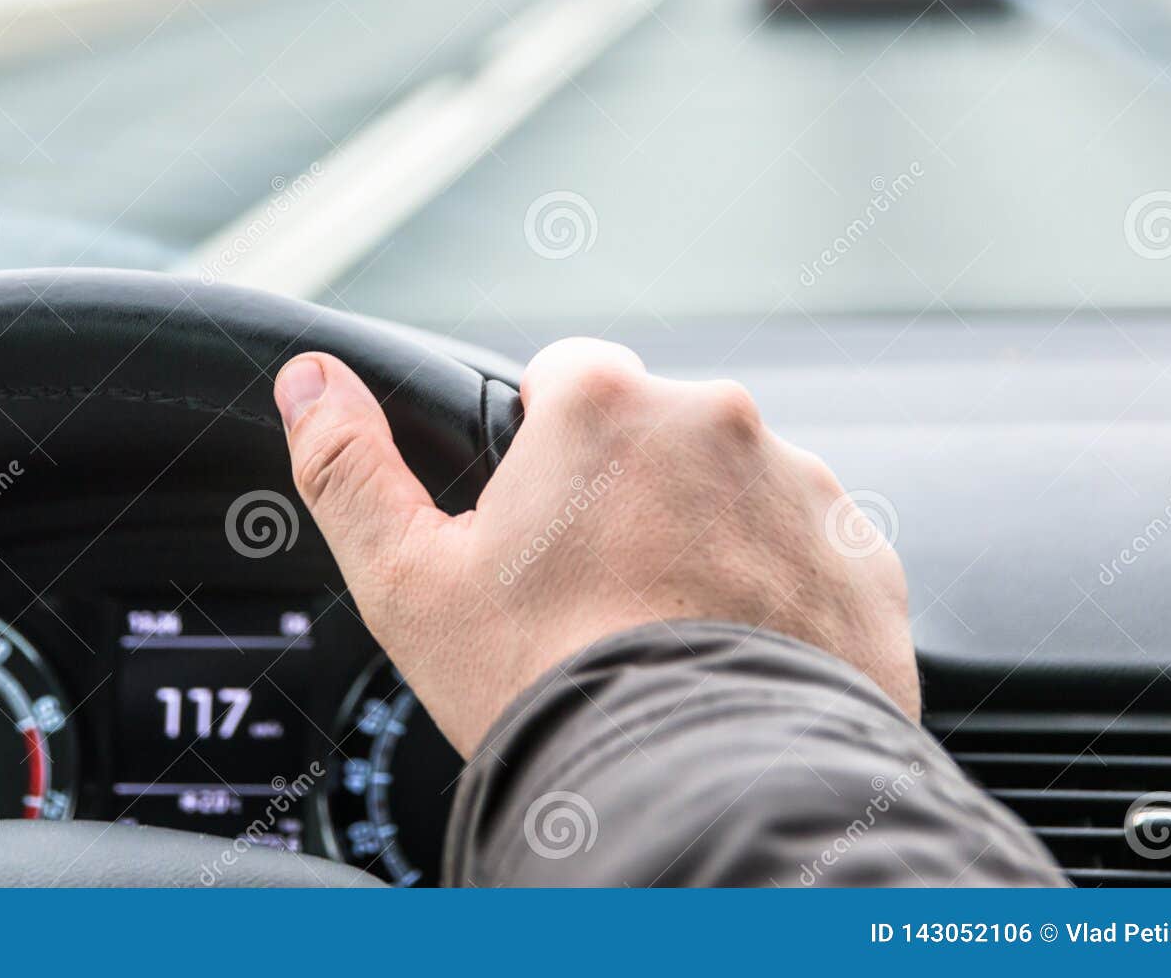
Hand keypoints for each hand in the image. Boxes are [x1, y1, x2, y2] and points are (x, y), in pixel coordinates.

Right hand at [273, 338, 919, 756]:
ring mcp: (805, 491)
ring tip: (667, 633)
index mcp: (608, 406)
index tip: (541, 526)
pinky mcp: (861, 564)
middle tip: (595, 595)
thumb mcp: (410, 581)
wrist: (693, 794)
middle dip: (627, 496)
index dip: (542, 450)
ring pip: (735, 490)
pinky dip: (775, 591)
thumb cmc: (547, 685)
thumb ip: (349, 467)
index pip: (568, 376)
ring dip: (704, 540)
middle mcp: (719, 423)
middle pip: (655, 435)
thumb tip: (309, 380)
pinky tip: (730, 654)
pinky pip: (807, 554)